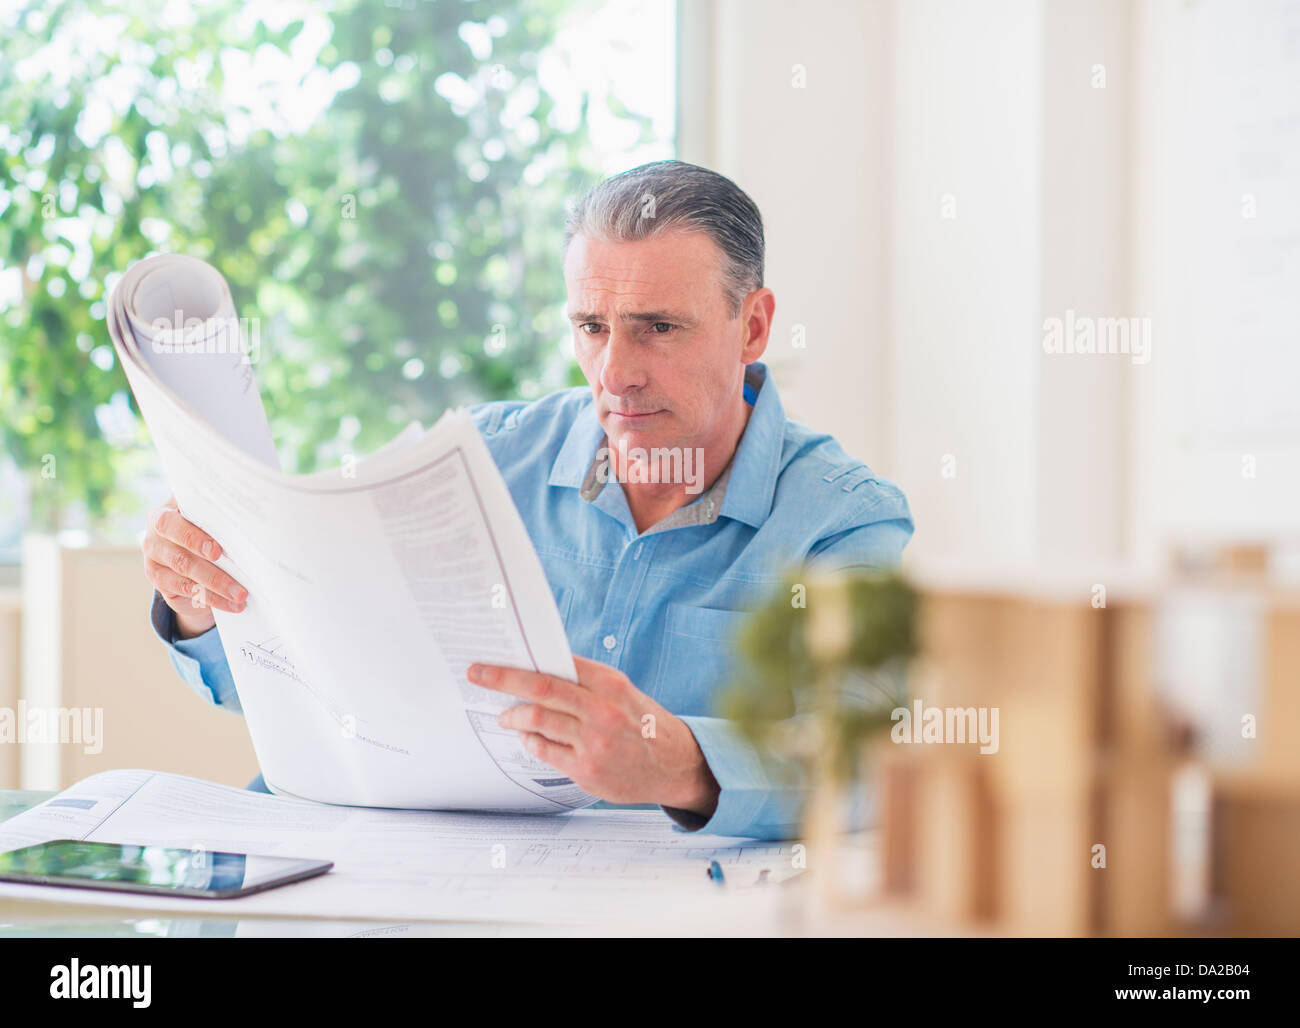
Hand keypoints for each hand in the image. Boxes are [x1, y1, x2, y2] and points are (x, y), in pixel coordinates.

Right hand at [142, 497, 246, 638]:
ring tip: (240, 595)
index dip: (193, 539)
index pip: (170, 525)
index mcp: (163, 515)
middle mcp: (154, 539)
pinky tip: (230, 603)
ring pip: (185, 577)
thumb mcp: (206, 519)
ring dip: (216, 587)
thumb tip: (250, 524)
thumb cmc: (202, 526)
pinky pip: (185, 591)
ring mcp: (154, 561)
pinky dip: (211, 598)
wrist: (188, 550)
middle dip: (210, 572)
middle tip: (236, 583)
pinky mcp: (160, 581)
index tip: (218, 551)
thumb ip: (217, 518)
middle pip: (180, 557)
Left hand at [467, 656, 719, 817]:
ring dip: (514, 715)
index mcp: (610, 683)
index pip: (557, 664)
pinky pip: (545, 750)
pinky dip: (531, 740)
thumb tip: (537, 671)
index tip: (495, 659)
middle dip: (502, 679)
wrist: (676, 764)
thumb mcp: (621, 692)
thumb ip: (585, 682)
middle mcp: (602, 710)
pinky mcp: (586, 769)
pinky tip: (530, 737)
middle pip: (540, 689)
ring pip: (538, 720)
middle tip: (477, 674)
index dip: (521, 662)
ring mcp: (593, 741)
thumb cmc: (642, 723)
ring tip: (505, 715)